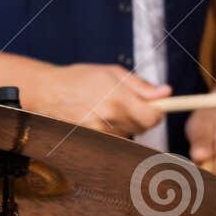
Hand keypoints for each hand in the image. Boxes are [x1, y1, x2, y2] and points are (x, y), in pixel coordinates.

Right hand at [34, 63, 169, 137]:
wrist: (50, 93)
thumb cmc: (80, 79)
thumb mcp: (113, 73)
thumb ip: (141, 86)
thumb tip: (166, 92)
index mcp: (118, 98)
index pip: (152, 117)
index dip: (157, 112)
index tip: (155, 106)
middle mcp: (110, 119)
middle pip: (142, 128)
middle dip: (142, 116)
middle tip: (128, 103)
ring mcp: (101, 134)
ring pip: (129, 135)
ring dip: (127, 125)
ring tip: (110, 109)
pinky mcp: (93, 142)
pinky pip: (114, 140)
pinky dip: (114, 132)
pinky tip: (101, 119)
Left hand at [186, 105, 215, 182]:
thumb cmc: (211, 119)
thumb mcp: (200, 123)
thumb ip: (200, 141)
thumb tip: (200, 157)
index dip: (204, 176)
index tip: (192, 168)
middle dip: (206, 176)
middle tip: (195, 160)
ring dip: (211, 174)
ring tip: (206, 156)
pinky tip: (213, 162)